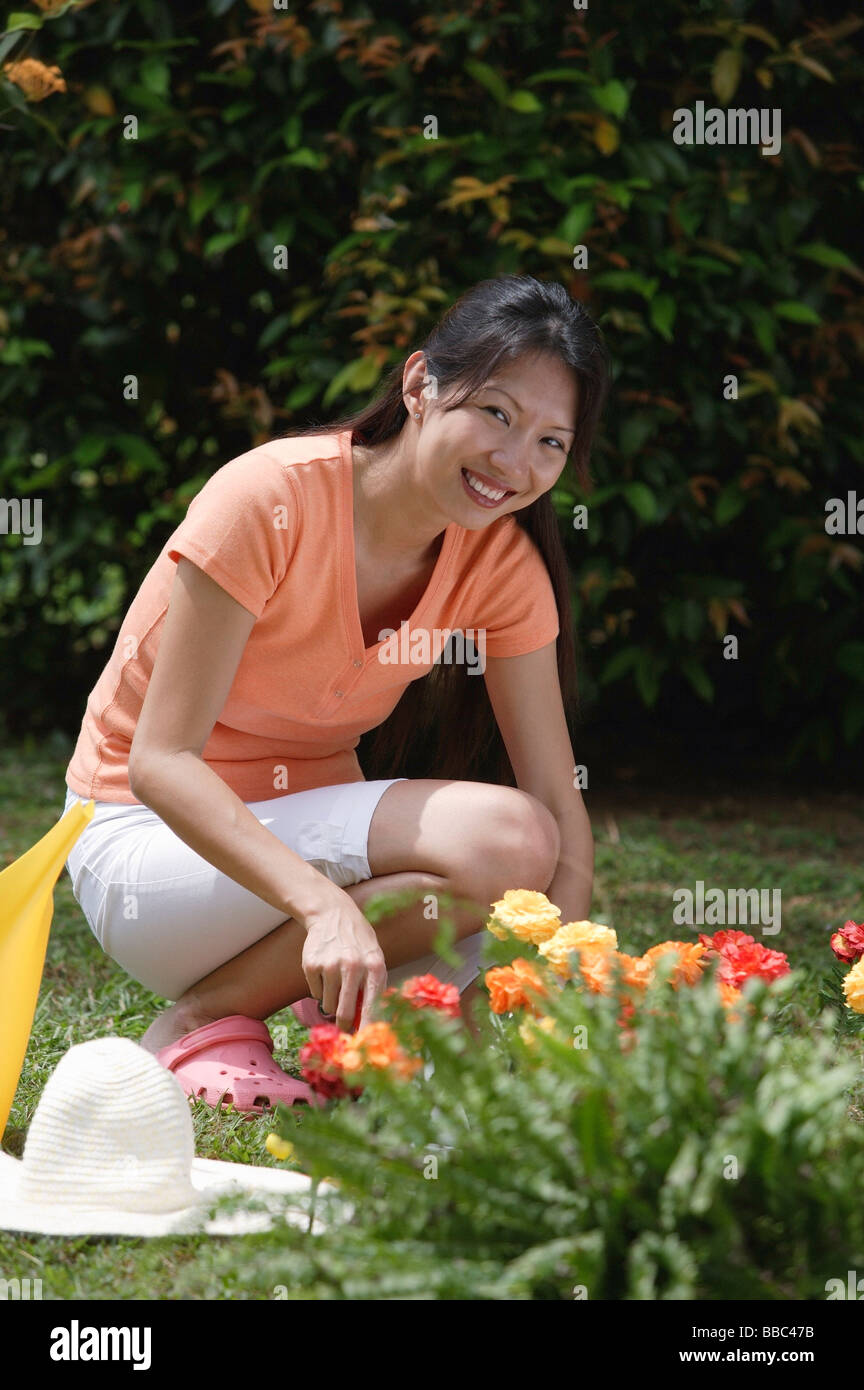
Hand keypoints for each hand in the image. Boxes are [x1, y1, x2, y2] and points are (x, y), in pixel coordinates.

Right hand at [301, 890, 386, 1031]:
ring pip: (328, 1005)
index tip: (364, 1044)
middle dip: (344, 1025)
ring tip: (336, 983)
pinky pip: (315, 993)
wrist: (333, 914)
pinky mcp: (311, 964)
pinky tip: (325, 972)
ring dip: (331, 1002)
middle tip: (343, 1027)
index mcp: (374, 967)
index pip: (372, 1007)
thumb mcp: (375, 959)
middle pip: (345, 1013)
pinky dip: (319, 989)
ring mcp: (330, 965)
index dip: (367, 1029)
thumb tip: (371, 1024)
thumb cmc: (359, 942)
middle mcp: (352, 966)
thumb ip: (374, 988)